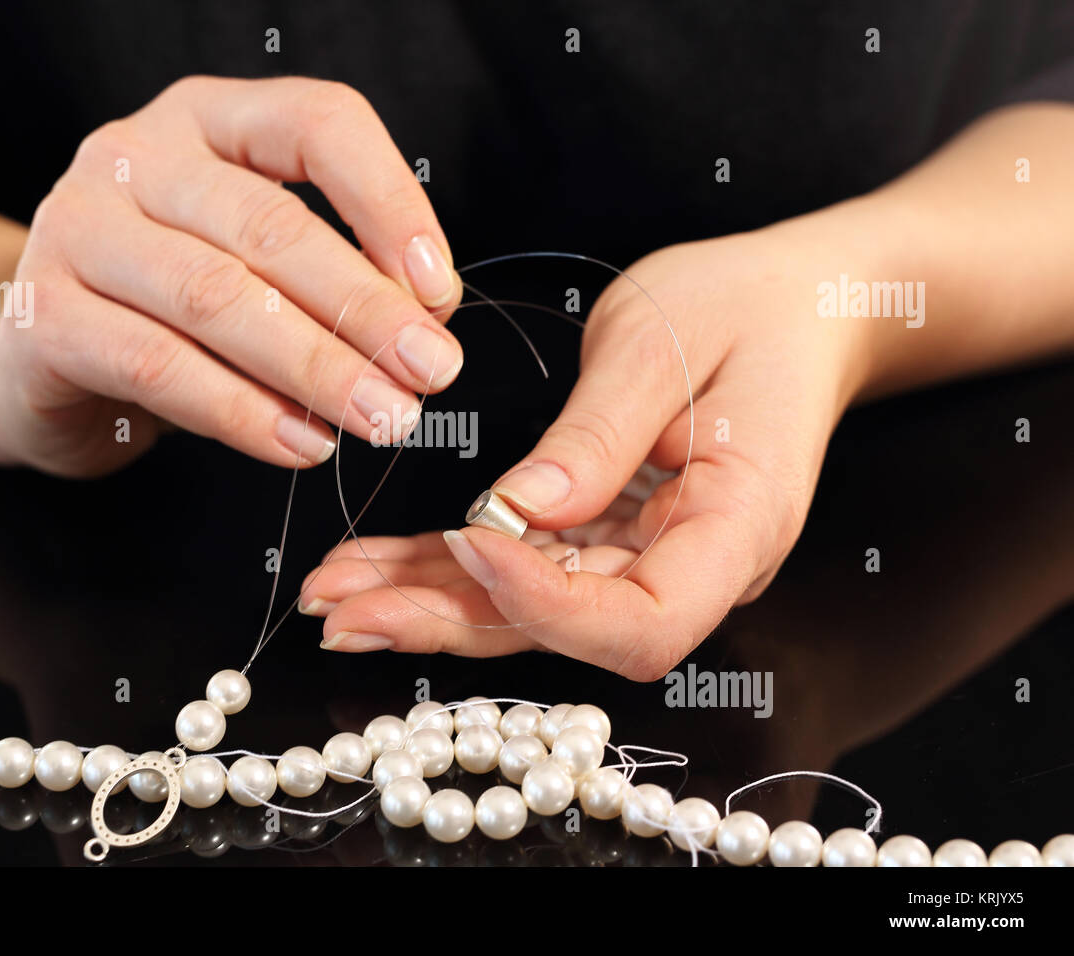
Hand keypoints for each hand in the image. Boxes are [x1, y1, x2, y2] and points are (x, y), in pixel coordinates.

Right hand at [0, 76, 462, 475]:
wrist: (41, 355)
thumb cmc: (172, 307)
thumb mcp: (260, 271)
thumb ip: (336, 277)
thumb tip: (425, 318)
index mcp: (209, 120)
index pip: (316, 124)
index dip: (390, 202)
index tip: (440, 290)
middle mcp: (136, 156)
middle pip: (270, 225)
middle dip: (364, 309)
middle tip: (429, 373)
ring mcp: (77, 228)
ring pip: (216, 299)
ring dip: (315, 368)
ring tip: (381, 418)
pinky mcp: (44, 315)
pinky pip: (158, 367)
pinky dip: (242, 413)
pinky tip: (302, 443)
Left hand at [299, 227, 871, 678]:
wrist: (794, 309)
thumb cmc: (747, 311)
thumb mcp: (664, 345)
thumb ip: (595, 439)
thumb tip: (515, 514)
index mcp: (738, 526)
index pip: (640, 619)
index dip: (548, 604)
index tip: (469, 540)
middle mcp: (694, 566)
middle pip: (566, 631)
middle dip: (450, 620)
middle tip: (346, 613)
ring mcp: (649, 557)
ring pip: (528, 607)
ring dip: (429, 601)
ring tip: (334, 594)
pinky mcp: (610, 536)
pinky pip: (524, 564)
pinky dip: (447, 565)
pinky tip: (377, 565)